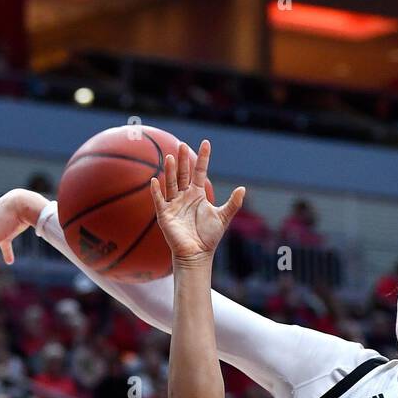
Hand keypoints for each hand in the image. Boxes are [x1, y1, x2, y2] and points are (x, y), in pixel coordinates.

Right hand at [150, 140, 243, 262]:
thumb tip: (243, 189)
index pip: (200, 172)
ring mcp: (174, 204)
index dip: (203, 158)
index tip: (206, 143)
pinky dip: (156, 191)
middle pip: (183, 174)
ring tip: (171, 157)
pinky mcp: (165, 215)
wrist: (197, 254)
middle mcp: (185, 196)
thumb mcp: (223, 217)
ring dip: (171, 171)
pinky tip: (155, 180)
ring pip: (171, 183)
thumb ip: (233, 203)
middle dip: (183, 160)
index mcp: (198, 195)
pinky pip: (159, 200)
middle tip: (183, 145)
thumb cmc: (209, 237)